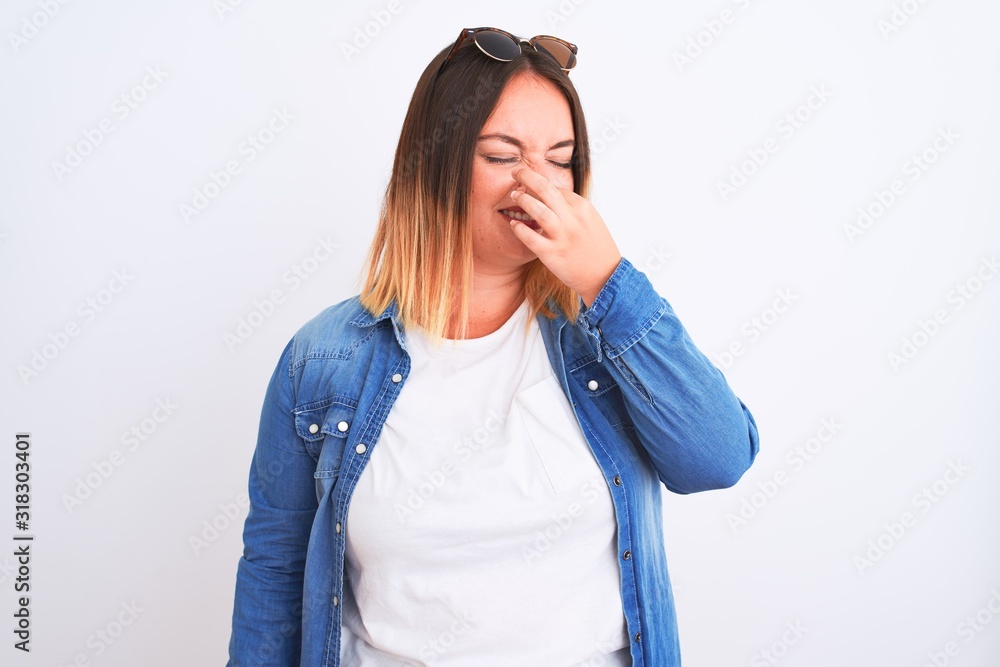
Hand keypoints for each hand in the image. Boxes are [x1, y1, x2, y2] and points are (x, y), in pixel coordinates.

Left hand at [509, 166, 621, 307]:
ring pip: (538, 210)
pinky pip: (530, 237)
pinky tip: (514, 224)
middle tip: (516, 172)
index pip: (556, 187)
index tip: (529, 180)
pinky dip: (519, 228)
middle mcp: (573, 219)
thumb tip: (551, 194)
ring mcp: (562, 236)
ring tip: (514, 195)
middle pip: (545, 189)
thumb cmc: (596, 247)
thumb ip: (572, 207)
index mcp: (582, 208)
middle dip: (527, 176)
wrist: (605, 276)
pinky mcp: (552, 254)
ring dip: (523, 199)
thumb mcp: (590, 220)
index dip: (540, 181)